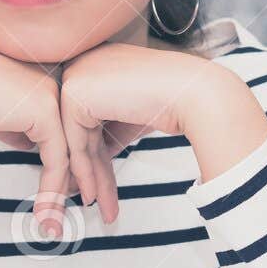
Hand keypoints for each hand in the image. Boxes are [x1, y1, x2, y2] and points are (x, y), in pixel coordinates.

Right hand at [0, 47, 75, 232]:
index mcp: (42, 70)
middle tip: (76, 206)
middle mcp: (52, 76)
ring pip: (70, 150)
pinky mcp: (46, 110)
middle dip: (81, 176)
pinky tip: (44, 213)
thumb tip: (34, 148)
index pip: (66, 120)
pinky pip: (57, 159)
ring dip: (66, 191)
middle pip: (76, 135)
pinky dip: (52, 190)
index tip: (68, 187)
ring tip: (55, 222)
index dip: (71, 157)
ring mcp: (51, 91)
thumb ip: (19, 126)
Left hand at [57, 42, 266, 223]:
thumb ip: (110, 130)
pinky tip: (93, 194)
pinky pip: (74, 141)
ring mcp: (76, 75)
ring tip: (95, 205)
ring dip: (86, 177)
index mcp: (97, 62)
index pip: (88, 117)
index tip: (99, 185)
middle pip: (78, 129)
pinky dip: (84, 171)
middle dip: (88, 170)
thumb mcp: (132, 117)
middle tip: (93, 200)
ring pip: (73, 138)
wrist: (193, 93)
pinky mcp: (74, 92)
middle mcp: (82, 63)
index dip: (93, 155)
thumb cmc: (174, 102)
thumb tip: (95, 157)